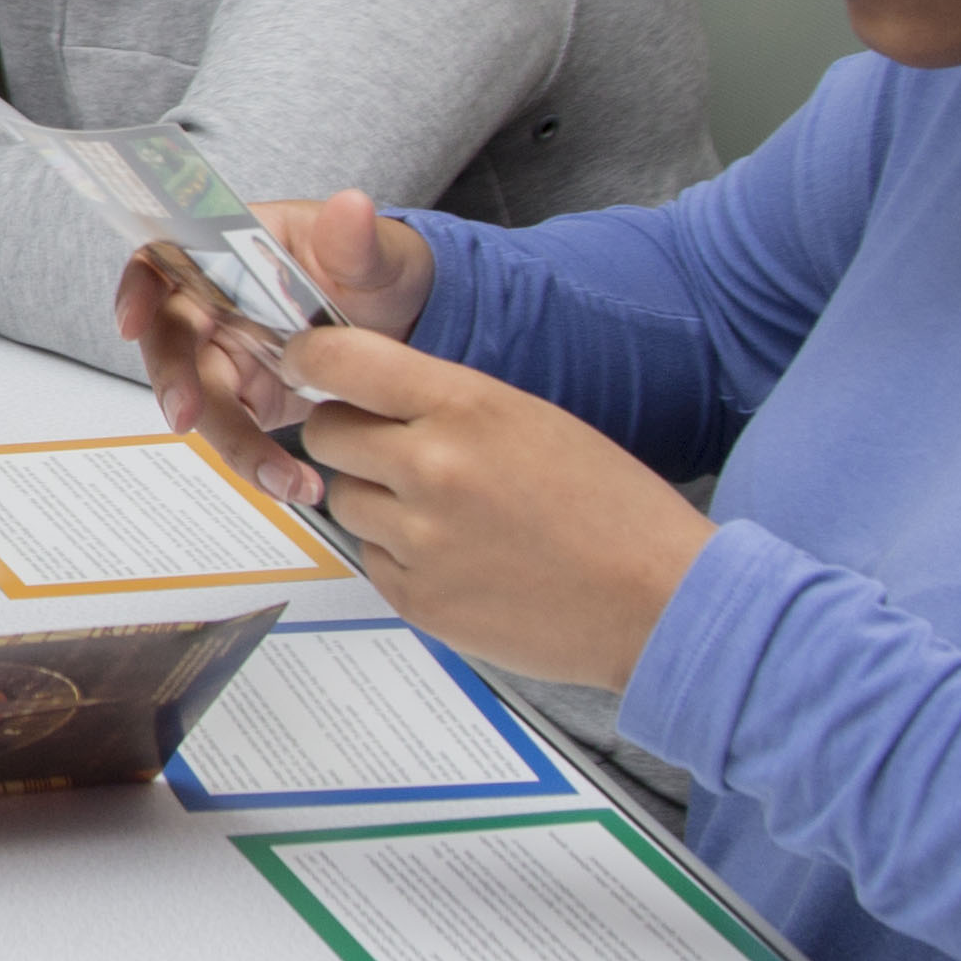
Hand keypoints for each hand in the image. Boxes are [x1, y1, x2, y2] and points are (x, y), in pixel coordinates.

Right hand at [123, 191, 431, 480]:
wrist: (408, 324)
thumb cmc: (380, 270)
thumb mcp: (380, 252)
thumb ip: (359, 239)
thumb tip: (352, 207)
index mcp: (232, 253)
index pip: (164, 260)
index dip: (137, 290)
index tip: (132, 323)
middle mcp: (218, 303)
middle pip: (173, 341)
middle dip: (174, 382)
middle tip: (188, 417)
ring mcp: (230, 353)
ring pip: (203, 398)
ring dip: (231, 440)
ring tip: (280, 477)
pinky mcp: (250, 396)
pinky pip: (236, 431)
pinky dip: (259, 461)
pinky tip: (294, 481)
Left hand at [286, 330, 716, 692]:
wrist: (656, 601)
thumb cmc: (610, 507)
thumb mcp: (527, 417)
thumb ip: (442, 400)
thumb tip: (366, 388)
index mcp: (465, 407)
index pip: (341, 361)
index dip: (310, 359)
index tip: (304, 365)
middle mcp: (431, 469)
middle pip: (328, 433)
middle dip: (348, 435)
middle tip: (388, 447)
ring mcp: (420, 540)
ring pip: (344, 500)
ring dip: (375, 500)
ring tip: (443, 512)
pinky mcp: (418, 600)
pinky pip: (370, 559)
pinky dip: (398, 555)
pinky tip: (456, 555)